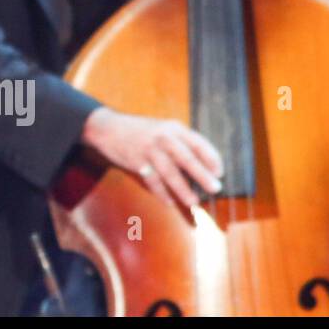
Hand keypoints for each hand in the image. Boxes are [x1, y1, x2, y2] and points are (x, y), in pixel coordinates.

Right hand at [81, 107, 222, 210]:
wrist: (108, 127)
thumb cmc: (142, 131)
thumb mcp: (163, 129)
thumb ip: (181, 143)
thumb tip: (205, 167)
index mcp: (174, 128)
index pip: (198, 143)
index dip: (212, 158)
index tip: (220, 172)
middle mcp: (162, 137)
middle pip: (186, 158)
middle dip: (202, 175)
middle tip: (215, 188)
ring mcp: (148, 149)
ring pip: (169, 172)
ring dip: (183, 189)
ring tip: (194, 202)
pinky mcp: (136, 161)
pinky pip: (152, 181)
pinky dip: (162, 193)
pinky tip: (169, 202)